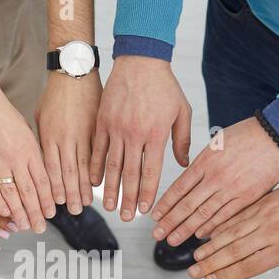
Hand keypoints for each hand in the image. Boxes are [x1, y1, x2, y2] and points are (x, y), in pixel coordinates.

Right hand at [0, 90, 53, 233]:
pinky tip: (3, 212)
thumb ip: (32, 153)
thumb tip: (39, 172)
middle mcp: (17, 156)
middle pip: (30, 191)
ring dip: (18, 212)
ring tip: (23, 226)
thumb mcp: (26, 131)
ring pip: (11, 193)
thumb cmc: (3, 113)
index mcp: (30, 149)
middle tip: (39, 227)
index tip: (51, 213)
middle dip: (36, 212)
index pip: (43, 181)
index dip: (47, 199)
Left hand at [36, 71, 101, 213]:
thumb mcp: (41, 117)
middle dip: (70, 194)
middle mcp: (66, 138)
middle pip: (67, 173)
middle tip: (73, 211)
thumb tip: (41, 161)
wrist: (74, 72)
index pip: (50, 169)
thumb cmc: (55, 94)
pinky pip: (97, 154)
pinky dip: (97, 170)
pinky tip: (98, 183)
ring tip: (87, 204)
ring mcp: (83, 134)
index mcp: (50, 136)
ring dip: (84, 188)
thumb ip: (43, 140)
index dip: (53, 189)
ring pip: (83, 167)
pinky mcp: (97, 128)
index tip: (56, 204)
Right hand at [91, 56, 191, 220]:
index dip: (147, 193)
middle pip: (130, 174)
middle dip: (128, 199)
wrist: (140, 59)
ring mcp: (116, 128)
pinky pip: (97, 149)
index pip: (151, 171)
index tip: (144, 209)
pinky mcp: (102, 121)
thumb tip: (184, 165)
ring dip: (110, 189)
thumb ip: (183, 140)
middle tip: (126, 218)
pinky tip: (94, 182)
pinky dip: (96, 167)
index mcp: (156, 134)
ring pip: (112, 165)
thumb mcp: (181, 111)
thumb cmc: (164, 85)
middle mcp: (135, 133)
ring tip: (110, 207)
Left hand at [151, 116, 278, 247]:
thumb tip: (189, 178)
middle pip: (186, 204)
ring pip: (204, 214)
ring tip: (172, 240)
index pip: (178, 188)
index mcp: (205, 161)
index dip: (165, 204)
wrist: (276, 134)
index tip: (155, 216)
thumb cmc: (247, 135)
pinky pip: (226, 216)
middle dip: (170, 222)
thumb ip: (202, 162)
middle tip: (157, 234)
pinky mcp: (248, 197)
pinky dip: (212, 227)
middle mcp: (215, 176)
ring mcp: (231, 188)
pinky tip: (200, 236)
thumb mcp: (217, 142)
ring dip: (186, 229)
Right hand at [189, 155, 278, 278]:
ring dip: (212, 245)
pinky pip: (237, 215)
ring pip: (232, 232)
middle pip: (235, 251)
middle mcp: (271, 230)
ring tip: (196, 256)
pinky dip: (222, 225)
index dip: (227, 275)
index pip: (250, 265)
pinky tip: (209, 233)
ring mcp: (265, 214)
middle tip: (194, 273)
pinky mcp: (264, 201)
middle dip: (211, 264)